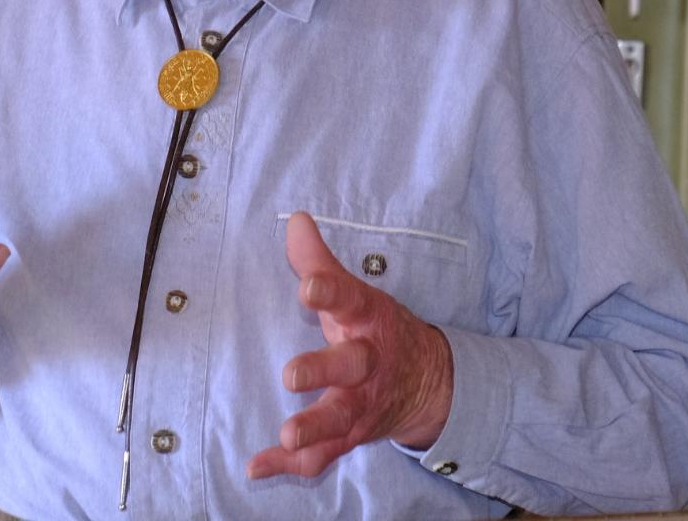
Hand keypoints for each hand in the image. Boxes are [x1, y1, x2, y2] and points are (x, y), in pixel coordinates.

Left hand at [247, 212, 453, 479]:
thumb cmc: (375, 329)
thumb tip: (295, 220)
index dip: (328, 291)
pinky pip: (324, 453)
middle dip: (322, 370)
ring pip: (340, 417)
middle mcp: (368, 363)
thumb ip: (319, 264)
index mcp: (367, 319)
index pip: (348, 298)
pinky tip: (258, 467)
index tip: (308, 287)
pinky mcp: (352, 434)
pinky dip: (293, 464)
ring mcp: (362, 402)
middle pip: (349, 365)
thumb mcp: (355, 294)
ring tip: (287, 436)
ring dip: (314, 428)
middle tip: (291, 376)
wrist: (429, 383)